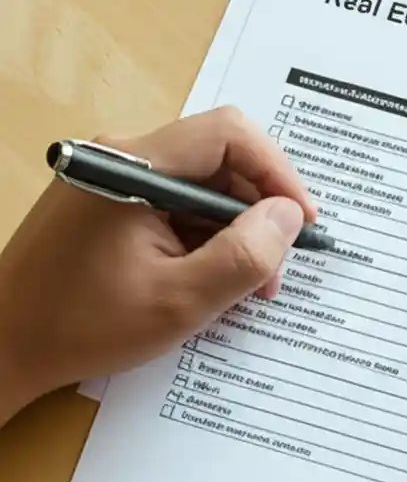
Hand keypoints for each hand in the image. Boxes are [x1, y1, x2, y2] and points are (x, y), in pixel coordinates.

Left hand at [0, 107, 314, 423]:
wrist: (3, 345)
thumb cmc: (83, 327)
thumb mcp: (180, 301)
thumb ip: (244, 257)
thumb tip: (289, 217)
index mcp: (133, 168)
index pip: (228, 135)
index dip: (278, 173)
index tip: (302, 222)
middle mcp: (120, 158)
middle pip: (218, 161)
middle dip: (259, 212)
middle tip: (278, 270)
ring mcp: (112, 178)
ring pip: (200, 186)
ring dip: (234, 232)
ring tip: (248, 287)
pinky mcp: (107, 203)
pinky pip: (174, 204)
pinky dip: (204, 238)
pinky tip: (212, 280)